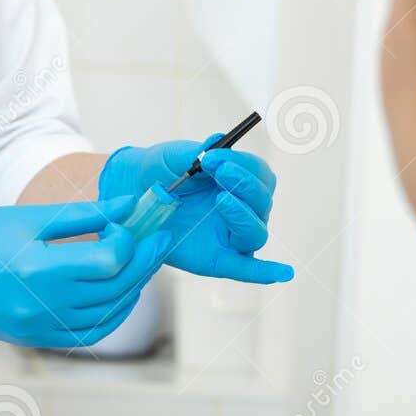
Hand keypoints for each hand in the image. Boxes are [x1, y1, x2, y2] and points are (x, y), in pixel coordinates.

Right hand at [0, 198, 172, 347]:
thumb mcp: (26, 218)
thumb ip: (82, 215)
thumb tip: (128, 204)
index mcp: (40, 268)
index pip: (111, 258)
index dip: (129, 238)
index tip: (132, 221)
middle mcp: (43, 304)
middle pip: (116, 287)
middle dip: (144, 261)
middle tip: (157, 238)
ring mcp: (39, 326)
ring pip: (108, 313)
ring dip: (132, 288)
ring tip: (142, 263)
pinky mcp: (35, 338)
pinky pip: (88, 333)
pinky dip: (112, 315)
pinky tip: (120, 295)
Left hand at [97, 140, 292, 284]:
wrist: (131, 192)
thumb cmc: (159, 172)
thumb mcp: (175, 158)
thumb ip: (196, 152)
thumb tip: (218, 142)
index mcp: (239, 182)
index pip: (259, 174)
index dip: (243, 164)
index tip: (212, 156)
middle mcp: (242, 209)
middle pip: (263, 202)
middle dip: (244, 183)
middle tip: (218, 170)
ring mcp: (231, 236)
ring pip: (256, 231)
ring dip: (244, 214)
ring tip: (221, 199)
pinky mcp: (217, 260)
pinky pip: (246, 268)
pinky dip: (265, 272)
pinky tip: (284, 273)